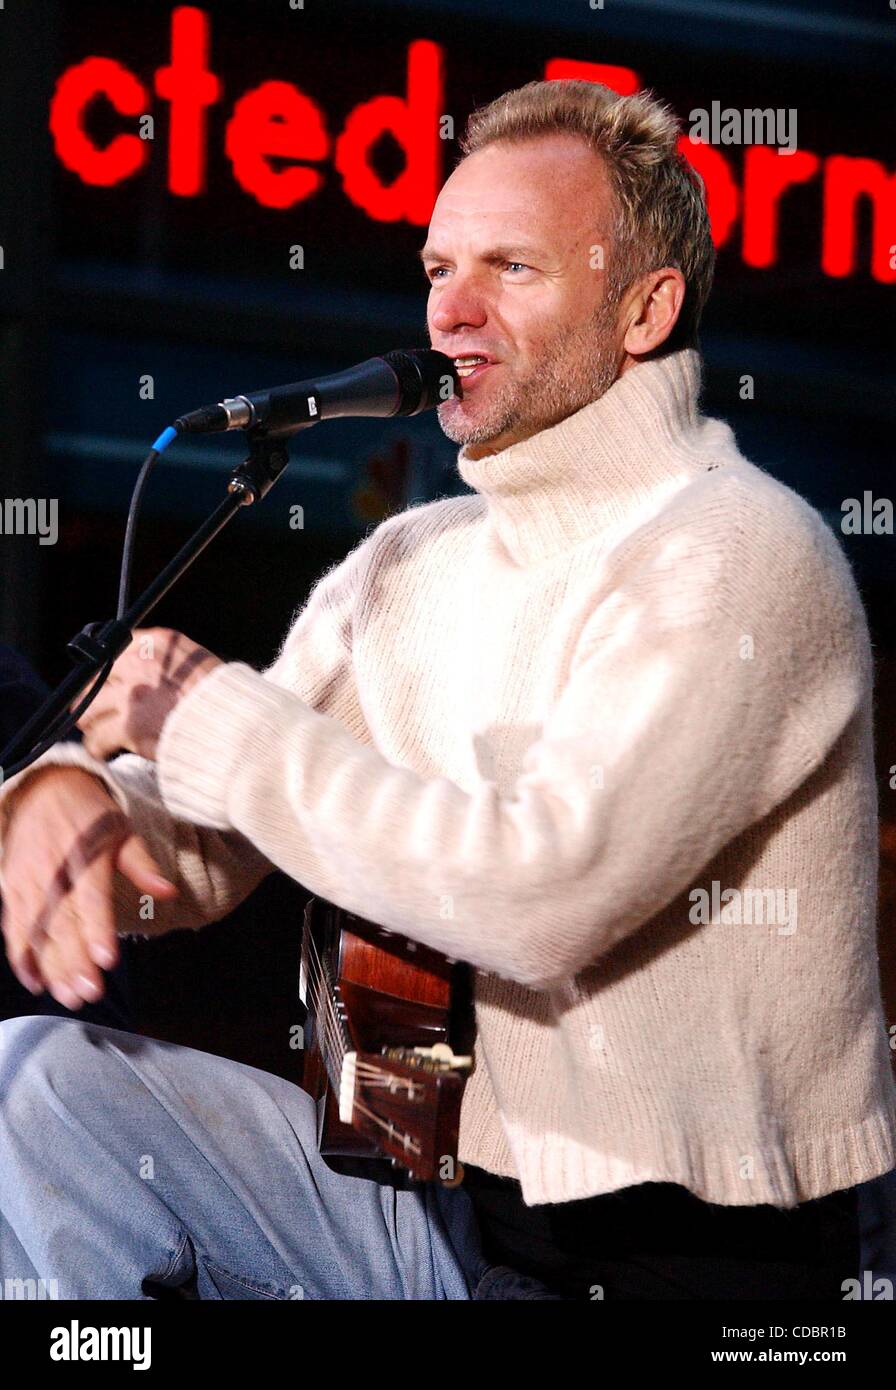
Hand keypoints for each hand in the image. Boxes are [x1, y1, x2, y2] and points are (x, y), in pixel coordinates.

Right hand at [0, 766, 177, 1007]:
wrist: (43, 788)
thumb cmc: (90, 814)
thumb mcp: (122, 830)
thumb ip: (142, 865)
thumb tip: (167, 891)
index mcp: (86, 857)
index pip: (91, 899)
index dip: (98, 930)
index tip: (107, 959)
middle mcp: (54, 871)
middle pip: (63, 923)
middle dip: (74, 961)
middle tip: (89, 993)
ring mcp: (29, 881)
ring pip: (37, 930)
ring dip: (50, 965)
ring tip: (67, 994)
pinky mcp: (12, 887)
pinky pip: (14, 926)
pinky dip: (20, 955)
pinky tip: (34, 980)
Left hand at [75, 626, 221, 761]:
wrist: (238, 727)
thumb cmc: (224, 700)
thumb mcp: (197, 662)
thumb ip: (166, 661)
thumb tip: (144, 672)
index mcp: (157, 642)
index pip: (111, 648)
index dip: (108, 671)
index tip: (110, 685)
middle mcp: (138, 662)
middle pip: (92, 677)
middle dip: (96, 696)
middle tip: (103, 712)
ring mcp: (131, 695)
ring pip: (86, 708)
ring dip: (93, 722)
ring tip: (104, 733)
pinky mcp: (129, 727)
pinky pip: (96, 740)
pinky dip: (100, 749)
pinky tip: (109, 752)